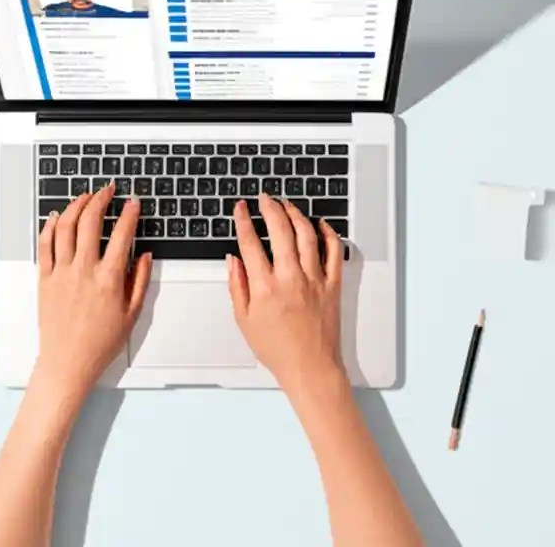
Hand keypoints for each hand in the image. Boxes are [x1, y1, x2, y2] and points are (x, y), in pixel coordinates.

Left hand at [34, 184, 152, 392]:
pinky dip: (50, 226)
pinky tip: (57, 216)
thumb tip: (144, 255)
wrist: (67, 361)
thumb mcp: (131, 314)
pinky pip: (45, 244)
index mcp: (109, 280)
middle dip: (101, 199)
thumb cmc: (99, 343)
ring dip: (76, 205)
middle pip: (90, 221)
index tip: (133, 203)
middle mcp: (84, 271)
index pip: (122, 235)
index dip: (130, 213)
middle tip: (108, 191)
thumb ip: (140, 281)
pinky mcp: (45, 278)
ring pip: (66, 227)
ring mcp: (61, 273)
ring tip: (85, 196)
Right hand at [227, 194, 345, 394]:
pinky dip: (328, 234)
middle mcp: (290, 279)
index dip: (243, 221)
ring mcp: (314, 280)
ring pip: (307, 235)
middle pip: (281, 231)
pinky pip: (334, 252)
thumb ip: (236, 286)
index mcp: (264, 288)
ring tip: (287, 205)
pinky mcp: (333, 285)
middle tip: (265, 199)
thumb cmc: (276, 349)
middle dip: (270, 208)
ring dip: (296, 214)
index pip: (250, 243)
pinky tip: (320, 224)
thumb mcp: (244, 319)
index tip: (241, 209)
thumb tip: (233, 260)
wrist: (310, 367)